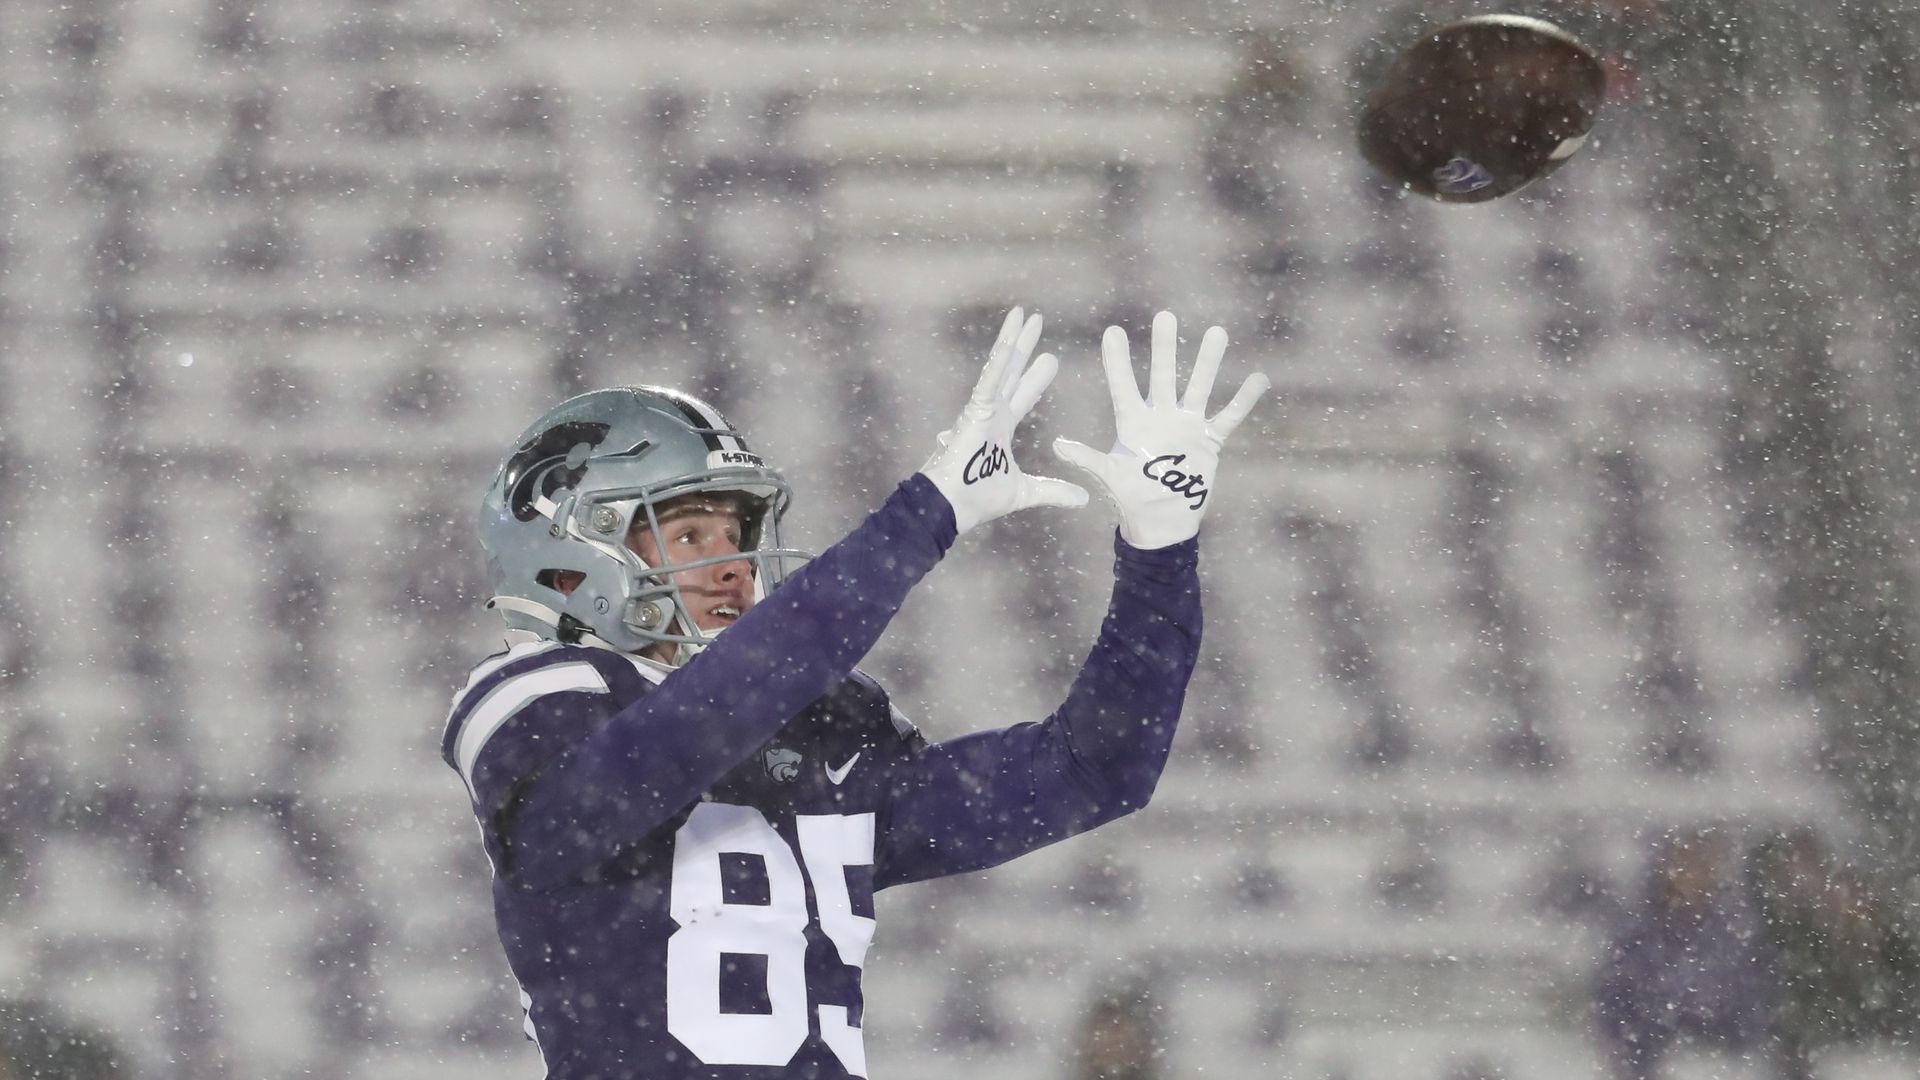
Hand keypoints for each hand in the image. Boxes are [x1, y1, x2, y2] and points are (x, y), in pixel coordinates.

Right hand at [919, 307, 1089, 535]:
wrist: (951, 509)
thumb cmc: (977, 499)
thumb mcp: (1026, 492)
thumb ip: (1054, 490)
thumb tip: (1084, 498)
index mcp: (1000, 427)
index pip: (1023, 394)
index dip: (1037, 376)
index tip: (1050, 357)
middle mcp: (992, 413)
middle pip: (1012, 371)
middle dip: (1025, 346)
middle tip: (1036, 319)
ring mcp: (981, 409)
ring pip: (1000, 367)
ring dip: (1012, 340)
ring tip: (1023, 314)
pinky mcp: (973, 412)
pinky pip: (988, 382)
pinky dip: (999, 362)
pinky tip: (1009, 342)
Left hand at [1053, 312, 1268, 548]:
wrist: (1161, 521)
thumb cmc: (1130, 498)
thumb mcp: (1108, 476)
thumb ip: (1087, 458)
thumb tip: (1057, 445)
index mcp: (1133, 423)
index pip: (1123, 386)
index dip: (1118, 361)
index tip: (1112, 331)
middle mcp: (1160, 416)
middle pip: (1163, 376)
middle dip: (1164, 348)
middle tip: (1164, 316)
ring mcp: (1186, 425)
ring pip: (1199, 387)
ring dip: (1207, 362)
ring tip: (1217, 332)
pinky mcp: (1209, 441)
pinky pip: (1229, 417)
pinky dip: (1243, 400)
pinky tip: (1259, 378)